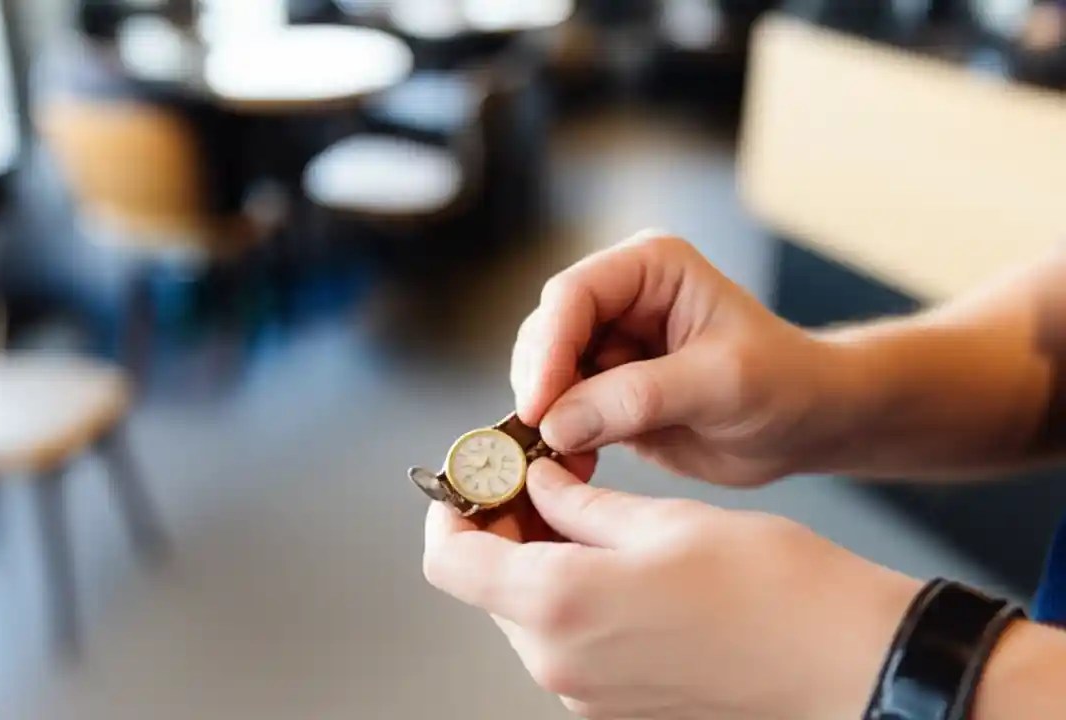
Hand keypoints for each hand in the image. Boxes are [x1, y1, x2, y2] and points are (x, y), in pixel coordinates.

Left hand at [424, 460, 921, 719]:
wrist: (850, 665)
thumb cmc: (773, 588)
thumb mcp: (664, 519)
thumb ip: (580, 502)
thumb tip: (537, 480)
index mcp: (559, 604)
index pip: (450, 560)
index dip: (450, 510)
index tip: (476, 476)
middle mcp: (558, 662)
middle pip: (486, 587)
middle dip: (501, 527)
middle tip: (541, 478)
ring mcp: (586, 695)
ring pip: (526, 614)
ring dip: (537, 562)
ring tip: (587, 513)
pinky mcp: (615, 709)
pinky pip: (566, 643)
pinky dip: (570, 598)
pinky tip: (615, 563)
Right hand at [511, 230, 843, 485]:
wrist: (808, 424)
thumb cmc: (784, 383)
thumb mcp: (721, 384)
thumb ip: (638, 397)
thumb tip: (555, 423)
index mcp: (649, 268)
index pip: (573, 296)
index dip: (547, 349)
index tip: (538, 406)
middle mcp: (619, 299)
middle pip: (545, 335)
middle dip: (538, 387)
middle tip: (536, 439)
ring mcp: (607, 347)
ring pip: (544, 378)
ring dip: (543, 420)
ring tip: (557, 459)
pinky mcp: (603, 393)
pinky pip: (560, 414)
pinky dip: (557, 442)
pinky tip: (572, 466)